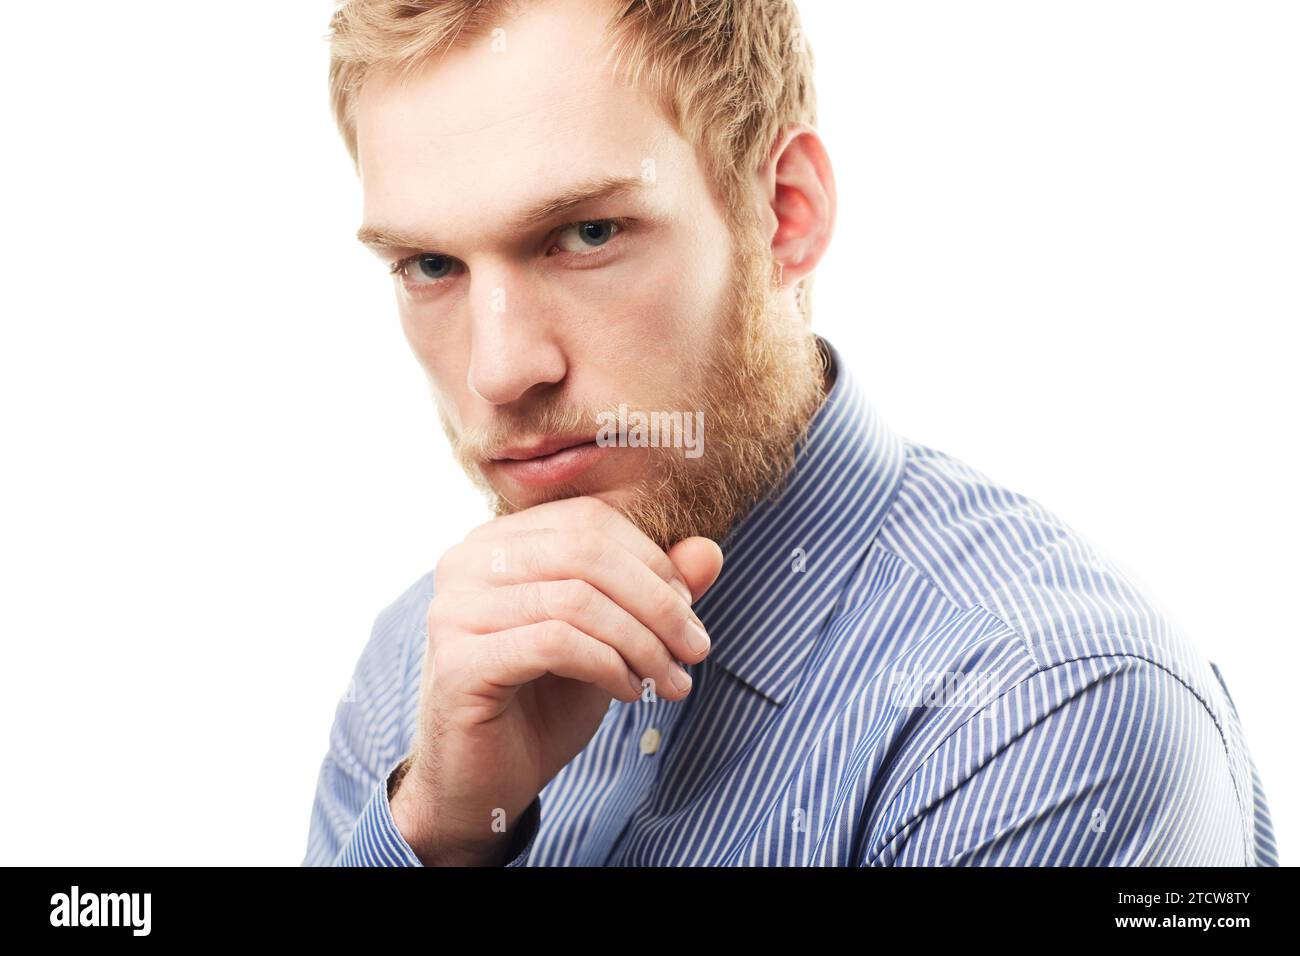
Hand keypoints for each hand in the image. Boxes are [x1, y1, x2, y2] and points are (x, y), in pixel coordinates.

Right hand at [389, 495, 723, 864]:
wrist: (484, 784)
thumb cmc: (544, 703)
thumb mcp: (611, 639)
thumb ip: (654, 591)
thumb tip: (710, 550)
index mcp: (498, 541)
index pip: (589, 521)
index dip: (652, 561)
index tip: (689, 612)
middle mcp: (465, 562)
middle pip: (586, 552)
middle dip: (657, 602)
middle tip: (696, 649)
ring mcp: (455, 609)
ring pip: (576, 599)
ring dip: (641, 642)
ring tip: (670, 681)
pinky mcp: (459, 661)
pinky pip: (556, 643)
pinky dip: (608, 666)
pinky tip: (629, 693)